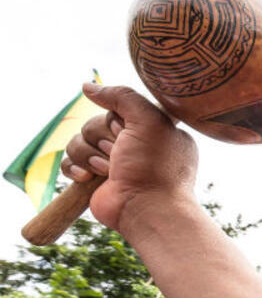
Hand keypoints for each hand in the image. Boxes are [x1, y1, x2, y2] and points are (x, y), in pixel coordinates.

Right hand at [60, 83, 197, 232]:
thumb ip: (122, 96)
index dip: (115, 119)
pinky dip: (74, 168)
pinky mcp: (95, 181)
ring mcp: (113, 164)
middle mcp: (133, 146)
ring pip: (78, 142)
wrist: (147, 210)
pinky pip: (70, 162)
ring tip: (108, 171)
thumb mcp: (148, 119)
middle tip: (118, 155)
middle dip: (101, 139)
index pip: (117, 110)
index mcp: (152, 130)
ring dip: (89, 155)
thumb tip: (87, 87)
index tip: (126, 132)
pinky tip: (87, 178)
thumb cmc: (155, 166)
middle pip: (94, 124)